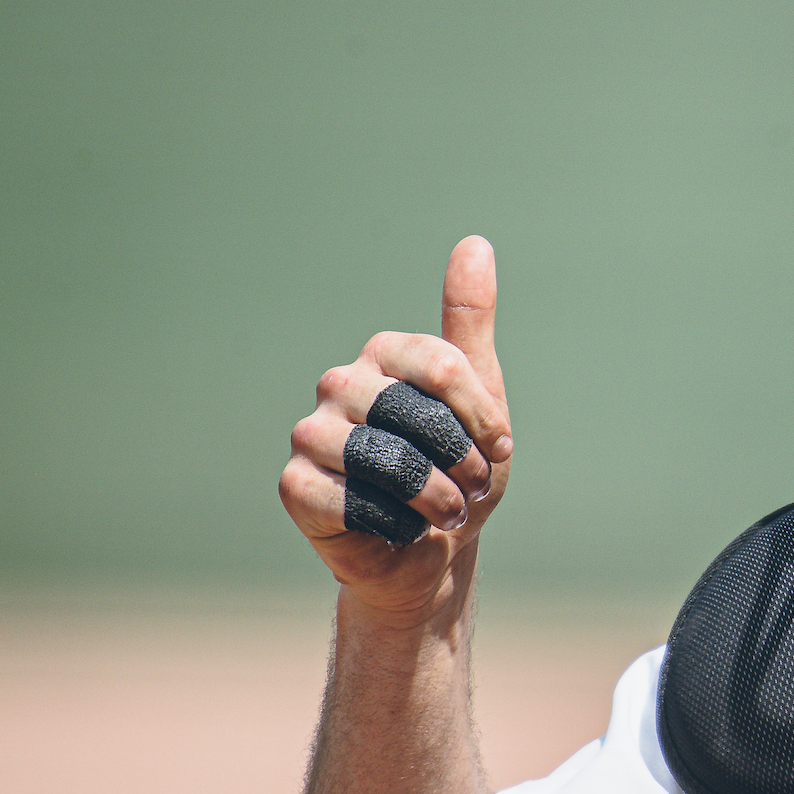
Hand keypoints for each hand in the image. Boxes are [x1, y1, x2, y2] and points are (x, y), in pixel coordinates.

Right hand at [280, 236, 514, 627]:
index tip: (499, 448)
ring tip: (443, 511)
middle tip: (470, 486)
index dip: (481, 417)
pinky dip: (394, 524)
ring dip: (433, 496)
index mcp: (386, 353)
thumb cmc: (458, 471)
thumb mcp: (481, 395)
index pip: (443, 367)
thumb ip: (471, 322)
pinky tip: (397, 527)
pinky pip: (352, 500)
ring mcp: (310, 432)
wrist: (431, 551)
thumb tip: (475, 242)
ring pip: (385, 459)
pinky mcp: (294, 484)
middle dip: (460, 460)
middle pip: (415, 413)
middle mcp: (341, 383)